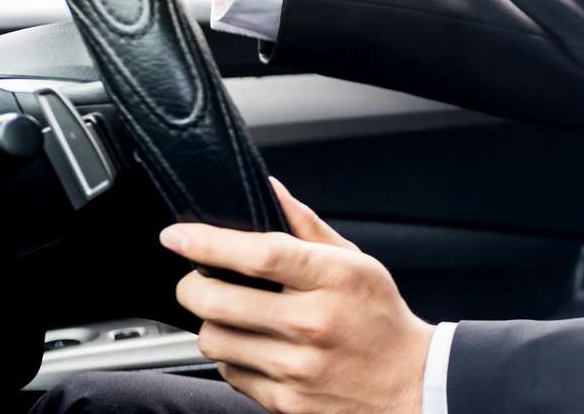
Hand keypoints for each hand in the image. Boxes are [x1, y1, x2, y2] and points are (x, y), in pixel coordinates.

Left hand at [162, 178, 434, 413]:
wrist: (407, 385)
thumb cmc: (378, 317)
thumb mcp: (356, 262)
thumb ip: (307, 226)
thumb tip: (270, 191)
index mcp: (334, 278)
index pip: (259, 254)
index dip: (208, 242)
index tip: (176, 235)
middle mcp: (314, 323)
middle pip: (220, 302)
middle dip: (192, 287)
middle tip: (195, 280)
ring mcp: (297, 368)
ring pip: (215, 341)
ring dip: (211, 324)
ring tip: (229, 315)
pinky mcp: (286, 402)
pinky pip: (230, 374)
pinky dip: (231, 357)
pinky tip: (253, 346)